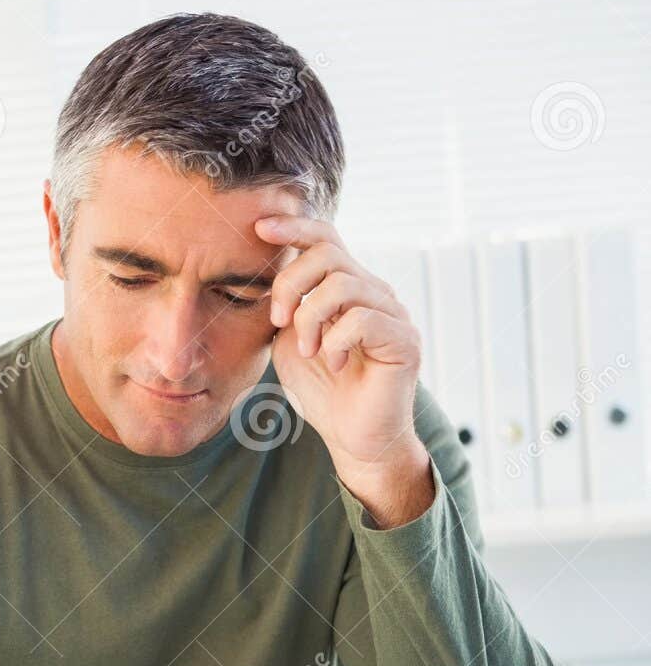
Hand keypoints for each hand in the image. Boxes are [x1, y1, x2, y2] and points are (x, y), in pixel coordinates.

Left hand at [253, 214, 432, 526]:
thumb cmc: (324, 391)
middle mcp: (375, 293)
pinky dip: (336, 341)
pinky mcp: (404, 340)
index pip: (326, 239)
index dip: (294, 227)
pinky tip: (333, 363)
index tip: (259, 228)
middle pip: (328, 254)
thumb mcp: (291, 341)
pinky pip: (362, 319)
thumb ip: (286, 307)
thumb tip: (274, 273)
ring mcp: (393, 314)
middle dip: (291, 284)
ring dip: (310, 318)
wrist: (354, 438)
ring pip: (342, 285)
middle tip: (277, 321)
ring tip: (306, 350)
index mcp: (349, 288)